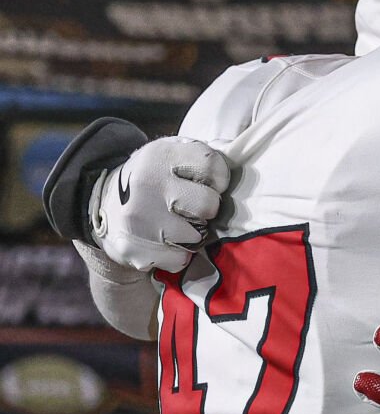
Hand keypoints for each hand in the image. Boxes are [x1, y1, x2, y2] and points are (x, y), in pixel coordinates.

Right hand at [90, 137, 228, 272]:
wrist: (103, 206)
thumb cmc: (155, 180)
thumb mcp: (172, 157)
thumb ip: (203, 160)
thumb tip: (241, 169)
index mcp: (161, 155)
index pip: (214, 167)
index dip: (218, 179)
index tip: (207, 183)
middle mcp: (147, 183)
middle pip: (208, 205)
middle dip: (205, 209)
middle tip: (191, 207)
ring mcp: (138, 217)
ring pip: (196, 236)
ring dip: (191, 234)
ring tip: (174, 224)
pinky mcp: (133, 248)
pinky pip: (179, 259)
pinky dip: (176, 254)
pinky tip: (162, 241)